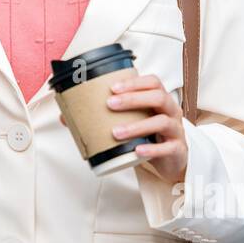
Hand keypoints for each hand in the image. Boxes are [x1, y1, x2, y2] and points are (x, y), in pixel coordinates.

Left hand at [60, 73, 187, 182]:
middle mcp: (170, 111)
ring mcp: (176, 130)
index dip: (133, 82)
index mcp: (159, 99)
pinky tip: (137, 151)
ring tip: (116, 132)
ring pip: (161, 122)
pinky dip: (152, 149)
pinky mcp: (177, 149)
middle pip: (158, 97)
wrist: (171, 160)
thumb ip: (105, 116)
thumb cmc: (149, 134)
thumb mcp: (131, 121)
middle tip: (110, 104)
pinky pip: (168, 148)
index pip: (152, 82)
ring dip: (137, 126)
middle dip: (133, 99)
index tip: (112, 87)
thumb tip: (66, 117)